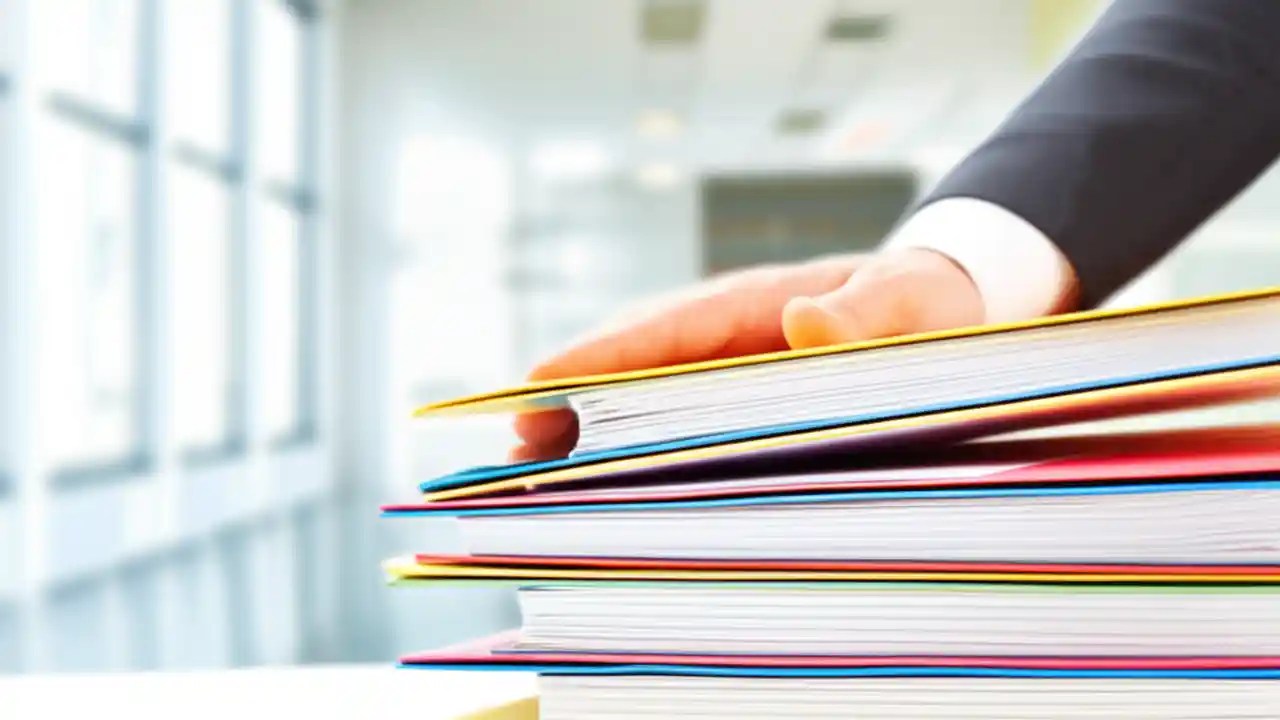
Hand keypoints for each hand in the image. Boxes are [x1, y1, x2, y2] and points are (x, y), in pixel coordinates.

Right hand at [511, 247, 1063, 461]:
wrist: (945, 298)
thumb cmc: (929, 299)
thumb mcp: (914, 301)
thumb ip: (870, 311)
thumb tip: (805, 321)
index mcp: (758, 303)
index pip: (665, 330)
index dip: (601, 359)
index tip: (537, 385)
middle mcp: (727, 328)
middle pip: (633, 360)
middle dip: (572, 397)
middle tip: (515, 447)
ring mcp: (727, 357)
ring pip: (643, 385)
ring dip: (591, 422)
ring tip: (535, 470)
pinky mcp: (736, 387)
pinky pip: (672, 407)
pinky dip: (632, 436)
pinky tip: (603, 476)